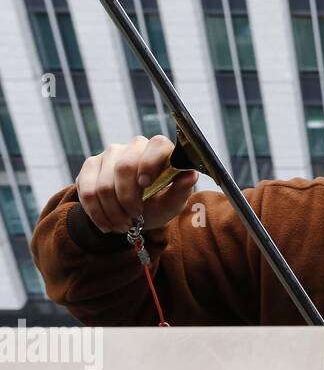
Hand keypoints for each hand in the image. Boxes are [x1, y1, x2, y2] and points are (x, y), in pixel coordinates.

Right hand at [76, 135, 199, 233]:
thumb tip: (190, 175)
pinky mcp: (90, 166)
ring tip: (123, 224)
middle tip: (135, 217)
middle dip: (128, 198)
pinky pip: (86, 191)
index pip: (156, 145)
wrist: (133, 213)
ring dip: (113, 211)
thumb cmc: (159, 203)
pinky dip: (97, 213)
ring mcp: (110, 154)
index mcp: (160, 149)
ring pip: (104, 184)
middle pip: (124, 168)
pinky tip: (107, 224)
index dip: (148, 164)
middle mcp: (135, 146)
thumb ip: (181, 190)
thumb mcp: (173, 202)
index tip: (146, 185)